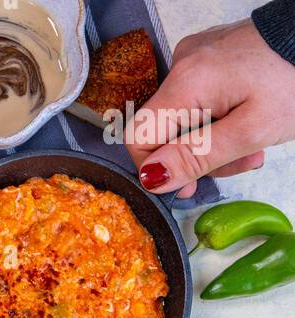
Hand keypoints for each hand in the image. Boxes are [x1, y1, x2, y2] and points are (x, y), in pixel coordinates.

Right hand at [125, 19, 294, 197]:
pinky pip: (198, 102)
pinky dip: (219, 121)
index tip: (189, 184)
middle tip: (240, 162)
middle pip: (164, 132)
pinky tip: (246, 122)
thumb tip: (151, 178)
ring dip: (213, 143)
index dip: (157, 170)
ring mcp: (195, 58)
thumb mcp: (249, 132)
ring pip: (183, 121)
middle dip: (198, 158)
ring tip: (252, 145)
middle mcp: (183, 64)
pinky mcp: (209, 58)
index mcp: (187, 82)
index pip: (138, 138)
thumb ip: (196, 156)